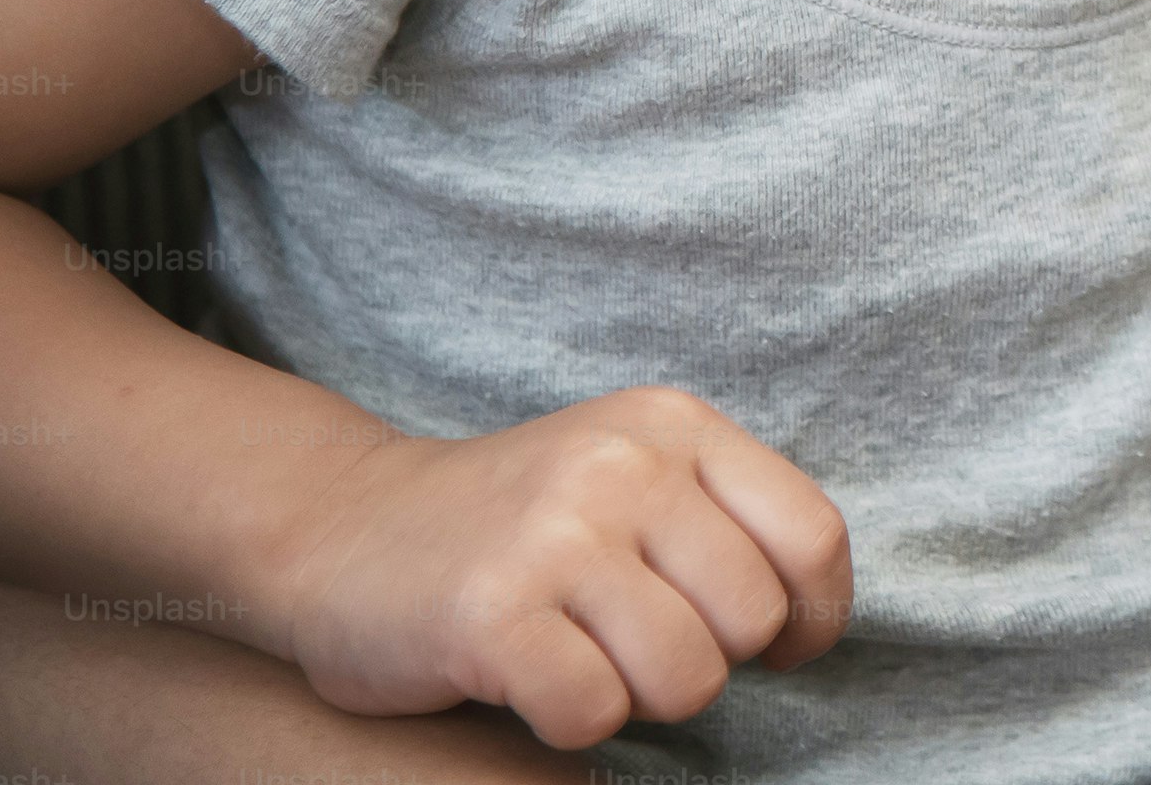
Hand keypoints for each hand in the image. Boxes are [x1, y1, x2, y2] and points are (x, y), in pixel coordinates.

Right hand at [271, 387, 851, 748]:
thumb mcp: (634, 472)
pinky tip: (532, 684)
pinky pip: (594, 713)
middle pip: (751, 619)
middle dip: (708, 661)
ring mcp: (556, 536)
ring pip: (686, 678)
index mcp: (676, 426)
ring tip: (586, 660)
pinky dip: (572, 723)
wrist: (338, 524)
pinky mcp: (490, 614)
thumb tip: (807, 620)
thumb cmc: (517, 523)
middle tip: (638, 646)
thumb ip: (725, 519)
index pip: (812, 536)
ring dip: (641, 699)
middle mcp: (624, 467)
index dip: (812, 615)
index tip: (779, 648)